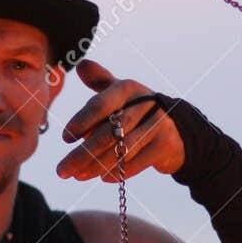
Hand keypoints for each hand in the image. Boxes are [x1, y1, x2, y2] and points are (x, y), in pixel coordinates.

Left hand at [55, 60, 184, 181]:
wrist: (178, 129)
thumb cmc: (139, 110)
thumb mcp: (122, 93)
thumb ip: (100, 80)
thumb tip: (80, 65)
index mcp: (128, 88)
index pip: (100, 105)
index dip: (81, 122)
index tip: (65, 139)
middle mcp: (144, 103)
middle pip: (107, 133)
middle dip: (82, 154)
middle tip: (62, 170)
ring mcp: (157, 124)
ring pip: (120, 150)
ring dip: (95, 166)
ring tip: (78, 176)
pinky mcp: (165, 144)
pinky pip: (136, 162)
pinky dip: (118, 172)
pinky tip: (102, 178)